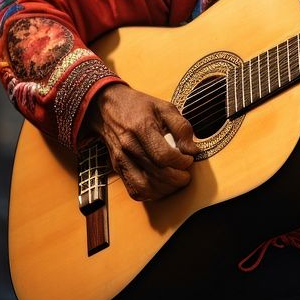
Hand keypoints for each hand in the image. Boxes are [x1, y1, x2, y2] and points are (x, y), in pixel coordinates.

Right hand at [82, 83, 198, 200]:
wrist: (107, 108)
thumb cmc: (138, 107)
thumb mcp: (165, 107)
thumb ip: (182, 128)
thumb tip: (192, 150)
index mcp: (141, 128)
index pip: (164, 156)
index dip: (181, 162)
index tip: (188, 158)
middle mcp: (129, 146)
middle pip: (157, 174)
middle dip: (178, 179)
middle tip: (186, 173)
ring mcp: (121, 160)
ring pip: (145, 187)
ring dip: (165, 189)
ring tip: (175, 180)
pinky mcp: (118, 168)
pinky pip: (134, 191)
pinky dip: (151, 193)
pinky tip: (160, 184)